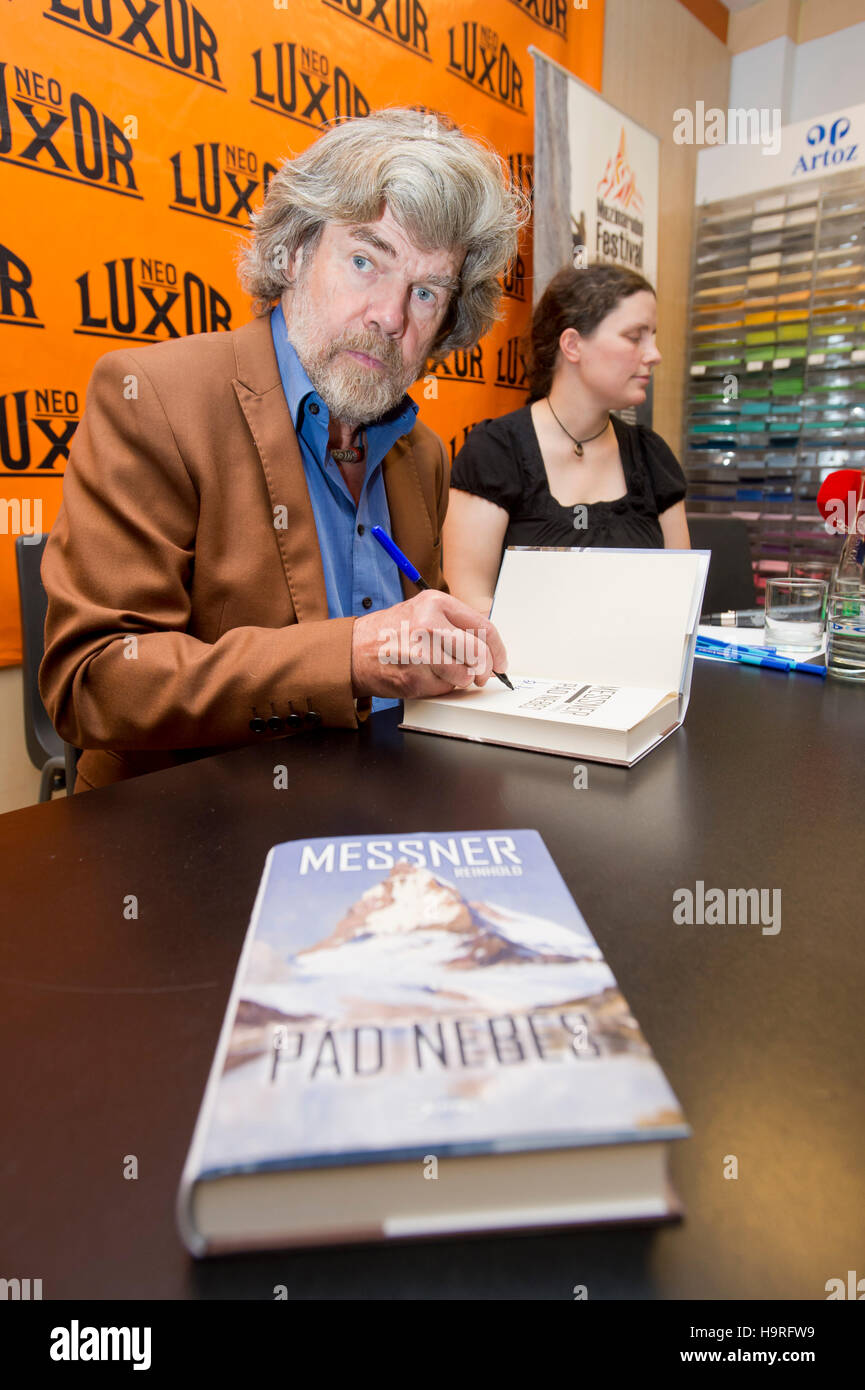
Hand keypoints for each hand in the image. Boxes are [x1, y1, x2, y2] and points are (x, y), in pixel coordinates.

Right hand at [350, 590, 508, 698]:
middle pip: (478, 653)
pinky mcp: (414, 675)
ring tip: (443, 672)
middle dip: (485, 670)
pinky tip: (423, 676)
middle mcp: (429, 624)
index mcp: (436, 603)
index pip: (484, 628)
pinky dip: (439, 688)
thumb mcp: (423, 612)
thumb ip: (454, 623)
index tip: (500, 661)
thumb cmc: (389, 633)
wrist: (353, 651)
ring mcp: (421, 652)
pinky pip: (443, 688)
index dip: (498, 650)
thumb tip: (488, 644)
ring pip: (464, 674)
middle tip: (482, 675)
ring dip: (460, 680)